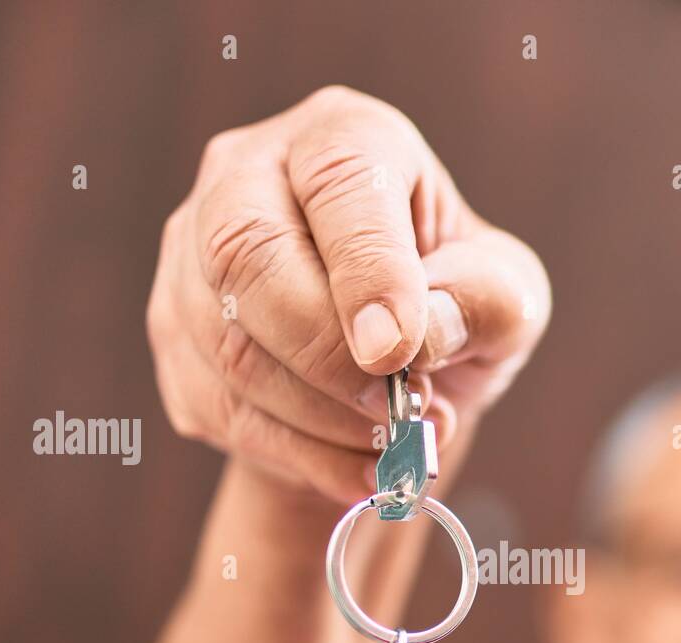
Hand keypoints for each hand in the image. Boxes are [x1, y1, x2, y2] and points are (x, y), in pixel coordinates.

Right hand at [146, 85, 550, 502]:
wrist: (388, 376)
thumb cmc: (451, 309)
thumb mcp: (505, 297)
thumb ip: (485, 301)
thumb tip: (422, 333)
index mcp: (344, 138)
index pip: (337, 182)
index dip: (367, 270)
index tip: (400, 352)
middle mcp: (248, 174)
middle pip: (245, 255)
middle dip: (327, 355)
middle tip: (395, 412)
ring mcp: (193, 255)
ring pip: (227, 346)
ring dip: (321, 421)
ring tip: (394, 445)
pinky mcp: (175, 335)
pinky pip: (217, 407)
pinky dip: (297, 455)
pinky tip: (356, 466)